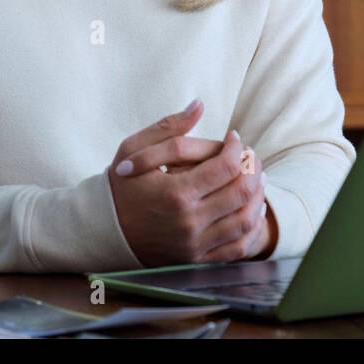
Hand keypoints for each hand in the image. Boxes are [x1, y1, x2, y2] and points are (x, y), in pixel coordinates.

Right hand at [108, 100, 272, 265]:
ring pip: (245, 220)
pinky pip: (238, 246)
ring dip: (258, 195)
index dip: (237, 148)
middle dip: (253, 168)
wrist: (105, 231)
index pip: (226, 167)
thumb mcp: (134, 149)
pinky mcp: (198, 259)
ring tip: (256, 178)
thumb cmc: (120, 186)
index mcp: (176, 193)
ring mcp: (195, 244)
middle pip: (241, 192)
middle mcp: (189, 222)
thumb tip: (199, 104)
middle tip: (250, 156)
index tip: (234, 138)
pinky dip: (252, 227)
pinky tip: (253, 209)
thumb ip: (169, 127)